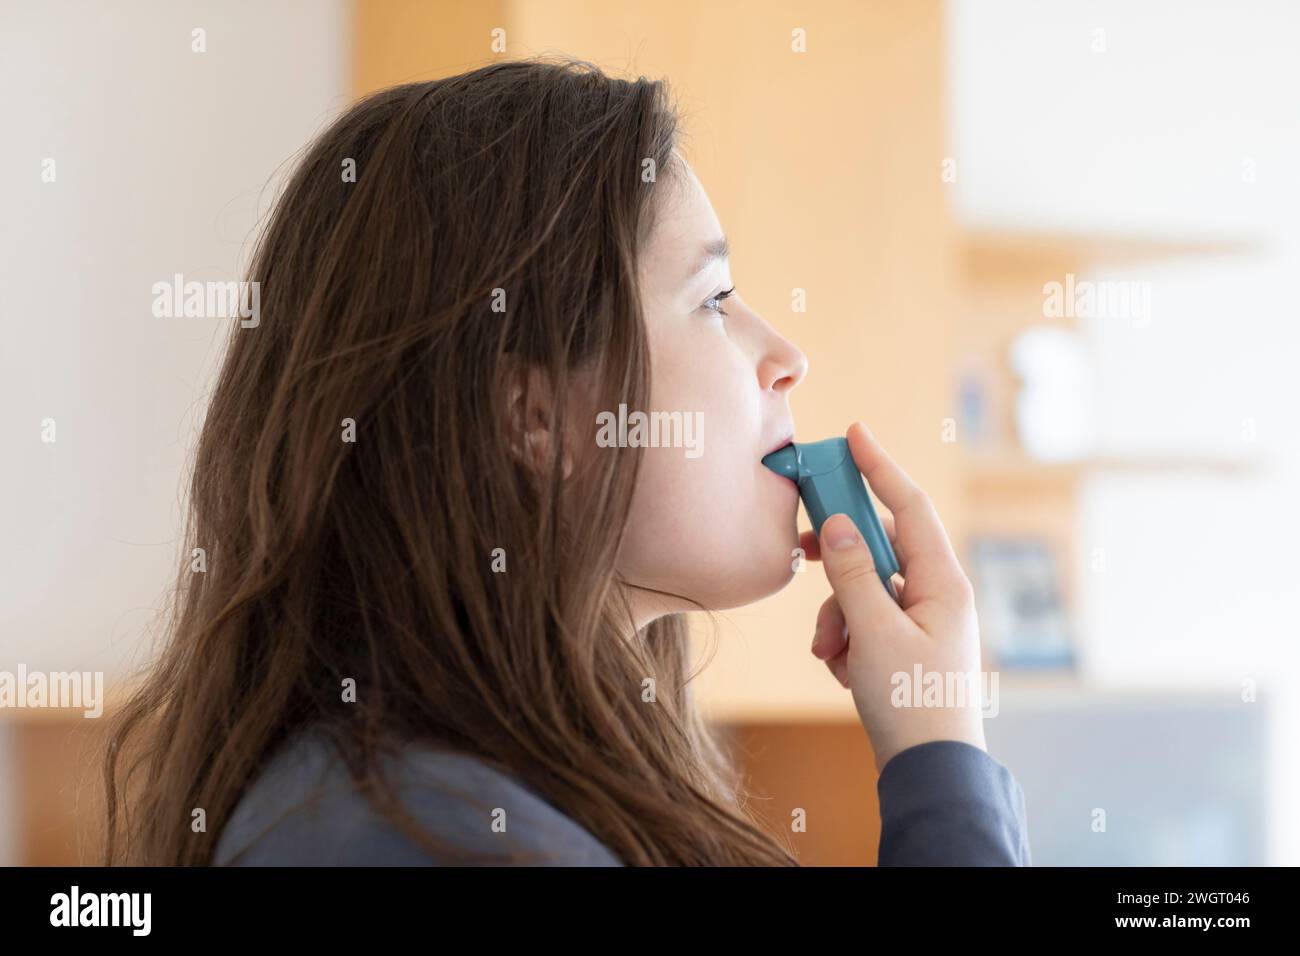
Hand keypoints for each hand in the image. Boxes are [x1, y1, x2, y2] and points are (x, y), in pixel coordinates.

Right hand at [799, 421, 986, 769]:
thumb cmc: (911, 702)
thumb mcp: (873, 632)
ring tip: (828, 651)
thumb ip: (852, 573)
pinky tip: (841, 667)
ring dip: (836, 612)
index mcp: (942, 582)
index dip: (879, 466)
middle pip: (879, 546)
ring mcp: (922, 620)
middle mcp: (937, 593)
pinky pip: (865, 619)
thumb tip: (836, 525)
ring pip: (865, 588)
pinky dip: (845, 636)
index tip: (853, 433)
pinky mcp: (906, 646)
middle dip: (838, 561)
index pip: (908, 506)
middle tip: (801, 551)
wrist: (929, 771)